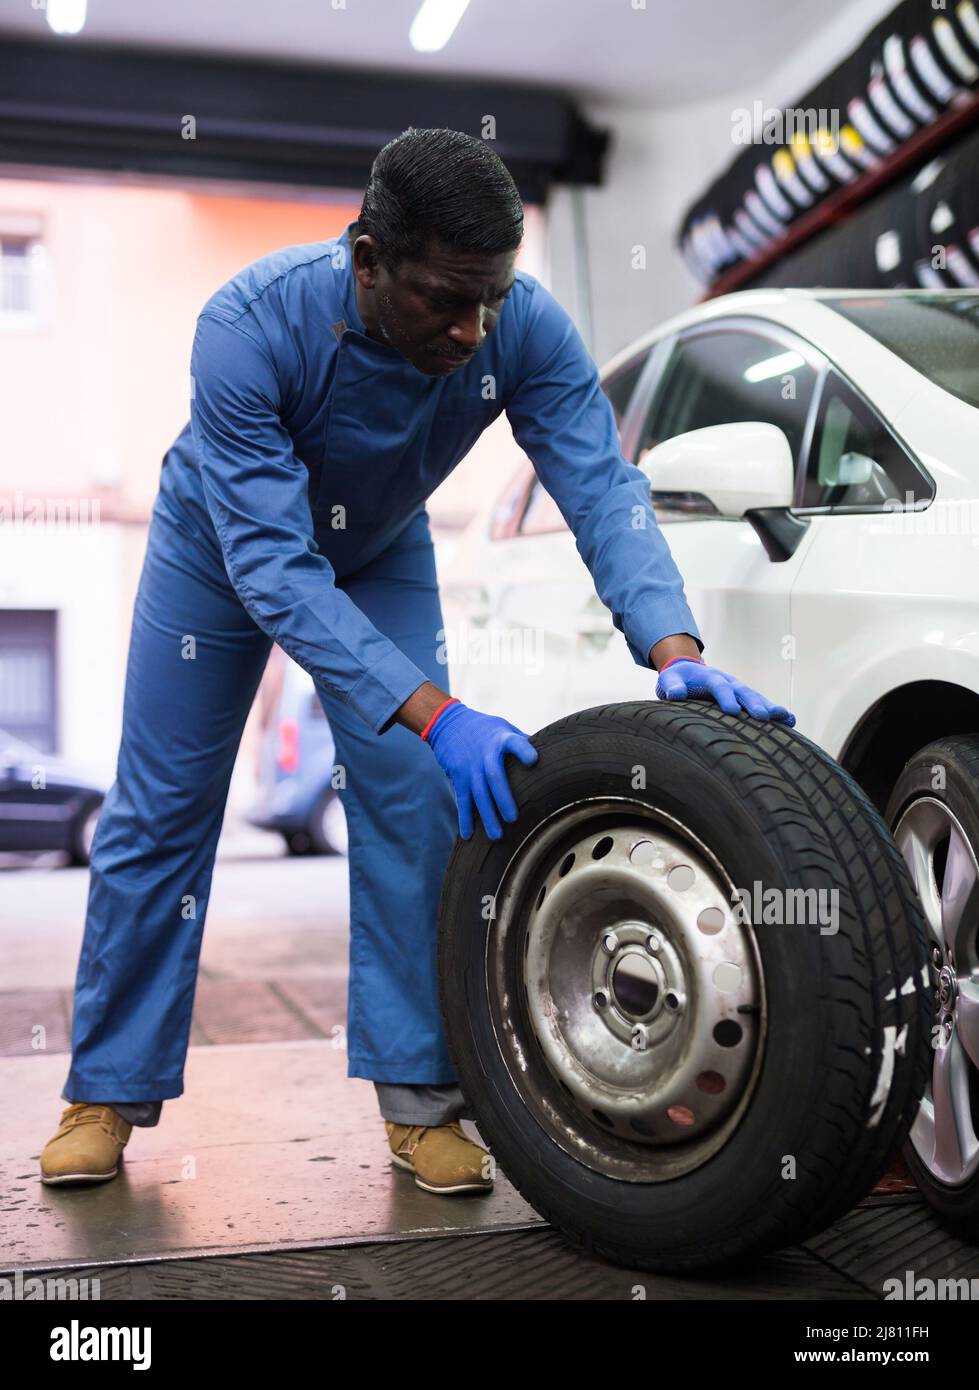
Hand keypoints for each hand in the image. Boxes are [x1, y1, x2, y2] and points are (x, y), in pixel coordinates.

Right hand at [423, 698, 538, 839]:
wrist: (449, 722)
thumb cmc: (486, 729)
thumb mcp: (505, 728)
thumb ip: (524, 742)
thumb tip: (553, 754)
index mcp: (502, 739)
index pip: (514, 743)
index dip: (523, 751)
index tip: (533, 760)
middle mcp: (485, 754)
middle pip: (494, 777)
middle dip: (502, 799)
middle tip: (513, 820)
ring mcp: (470, 767)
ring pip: (479, 794)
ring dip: (487, 816)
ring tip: (497, 837)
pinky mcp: (458, 776)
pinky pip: (462, 800)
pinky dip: (464, 818)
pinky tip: (468, 835)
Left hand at [656, 658, 795, 724]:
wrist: (687, 670)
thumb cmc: (677, 679)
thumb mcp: (669, 680)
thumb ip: (672, 687)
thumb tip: (675, 694)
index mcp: (709, 677)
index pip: (718, 686)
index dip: (725, 697)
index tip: (732, 710)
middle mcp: (728, 681)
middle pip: (743, 691)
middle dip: (754, 704)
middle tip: (764, 717)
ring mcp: (738, 688)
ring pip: (756, 697)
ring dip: (771, 707)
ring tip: (786, 718)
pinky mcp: (744, 697)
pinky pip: (761, 703)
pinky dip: (775, 711)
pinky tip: (790, 722)